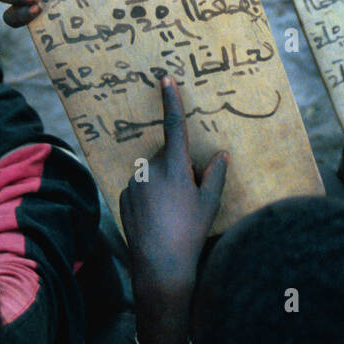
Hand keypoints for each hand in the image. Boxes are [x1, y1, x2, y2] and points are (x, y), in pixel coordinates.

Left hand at [119, 75, 227, 343]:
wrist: (160, 264)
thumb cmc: (190, 232)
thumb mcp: (210, 203)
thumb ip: (215, 175)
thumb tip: (219, 155)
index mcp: (175, 166)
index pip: (174, 126)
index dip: (171, 100)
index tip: (165, 78)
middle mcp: (151, 169)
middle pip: (168, 156)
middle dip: (178, 166)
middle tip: (188, 195)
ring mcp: (134, 182)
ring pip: (154, 172)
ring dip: (163, 182)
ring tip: (172, 212)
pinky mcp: (124, 195)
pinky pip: (141, 186)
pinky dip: (150, 195)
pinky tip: (157, 217)